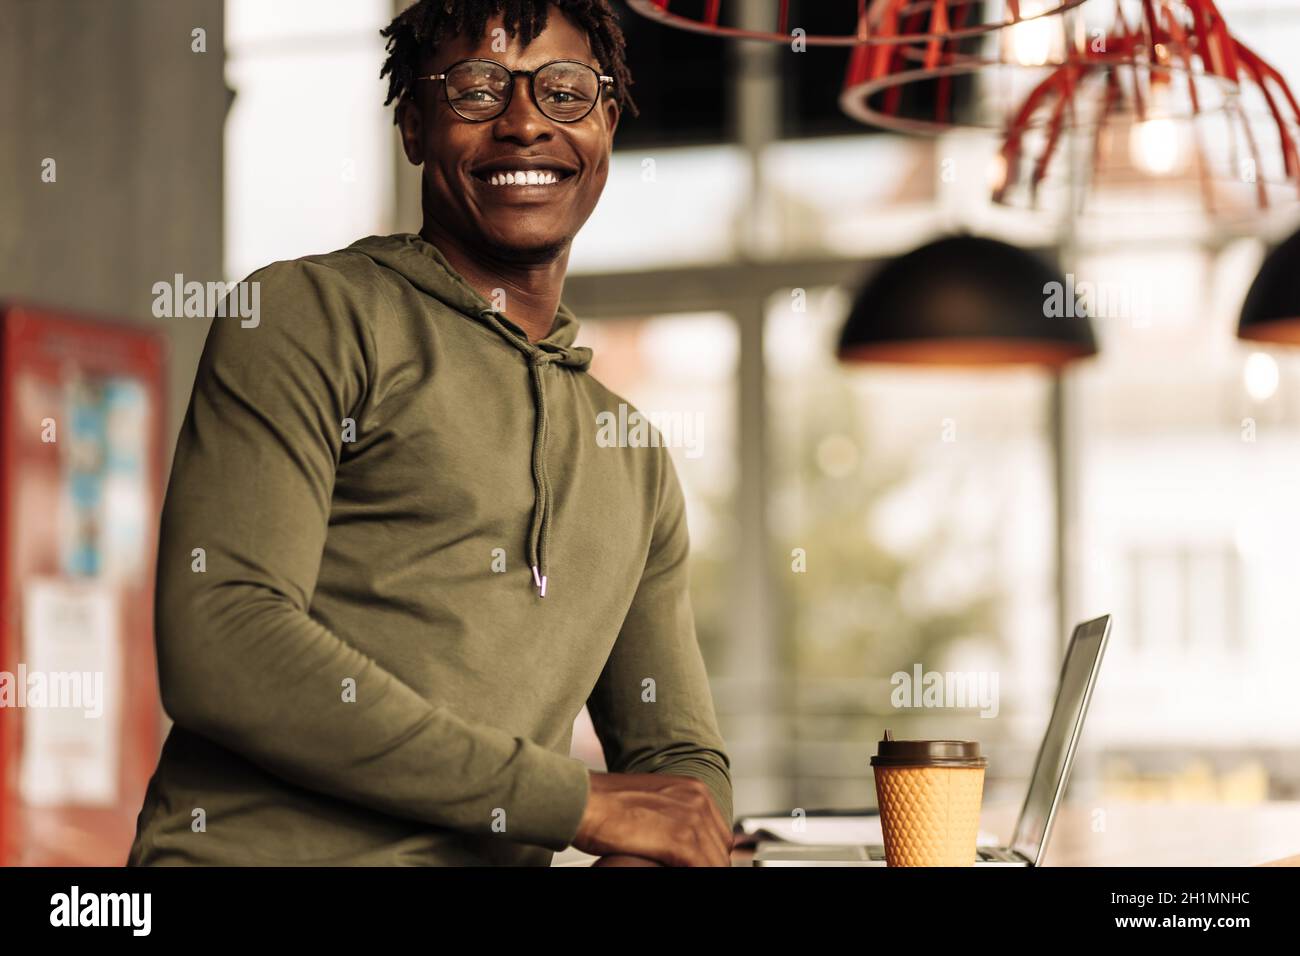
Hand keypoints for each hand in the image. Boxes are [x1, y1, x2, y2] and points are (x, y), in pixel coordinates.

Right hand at [573, 772, 732, 866]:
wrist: (580, 801)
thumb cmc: (603, 804)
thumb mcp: (649, 803)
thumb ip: (670, 818)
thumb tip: (677, 845)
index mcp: (692, 788)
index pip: (718, 833)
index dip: (709, 855)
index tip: (697, 865)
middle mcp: (697, 799)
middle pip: (720, 848)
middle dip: (708, 863)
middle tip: (690, 872)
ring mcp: (690, 818)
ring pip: (715, 861)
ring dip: (703, 871)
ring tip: (682, 875)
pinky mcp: (679, 840)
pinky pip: (703, 868)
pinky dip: (696, 876)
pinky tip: (677, 877)